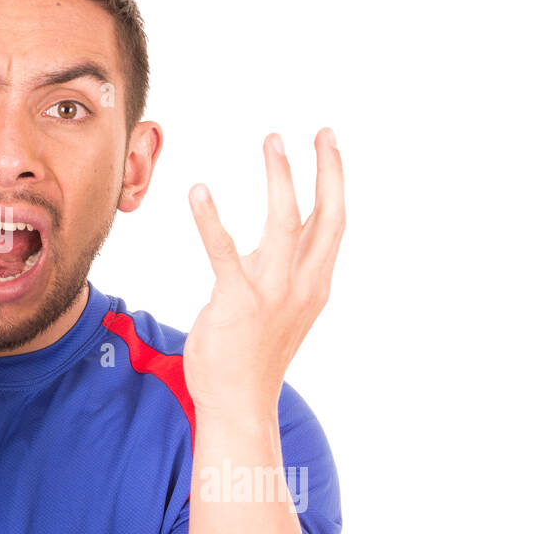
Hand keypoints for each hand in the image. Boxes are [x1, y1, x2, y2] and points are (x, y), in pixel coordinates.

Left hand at [182, 129, 344, 423]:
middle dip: (325, 171)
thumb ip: (278, 266)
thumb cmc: (253, 352)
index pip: (333, 222)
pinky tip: (199, 191)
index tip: (328, 142)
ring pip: (283, 224)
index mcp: (315, 283)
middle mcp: (302, 285)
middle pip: (324, 217)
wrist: (239, 401)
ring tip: (273, 141)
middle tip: (319, 131)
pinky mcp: (237, 303)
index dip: (334, 180)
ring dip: (281, 179)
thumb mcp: (278, 303)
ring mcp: (272, 294)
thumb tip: (276, 233)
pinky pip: (224, 252)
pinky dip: (211, 219)